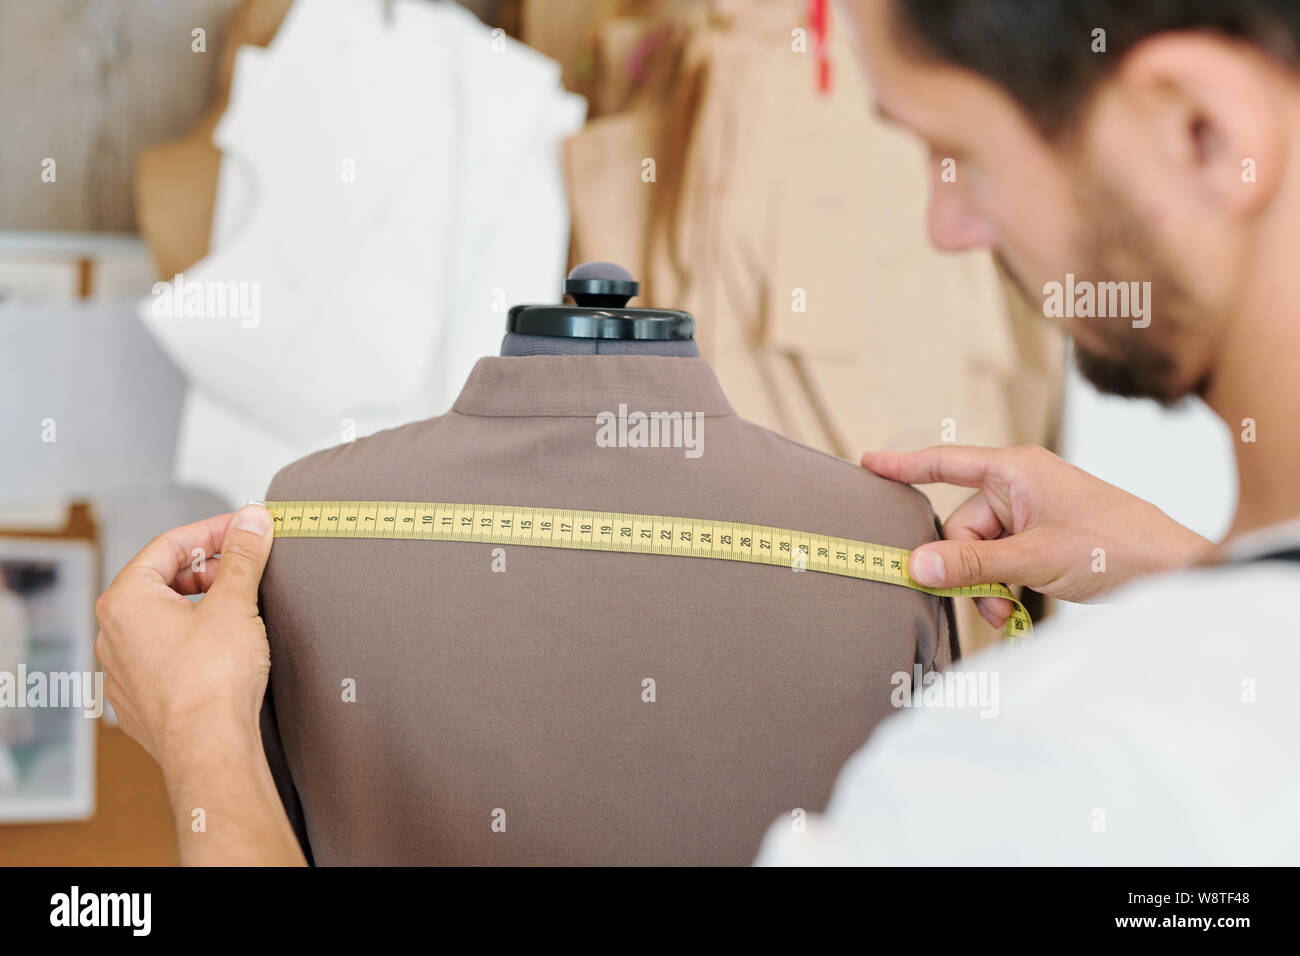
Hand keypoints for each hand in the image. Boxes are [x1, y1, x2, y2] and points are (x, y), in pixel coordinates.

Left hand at [94, 505, 273, 764]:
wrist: (209, 747)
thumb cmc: (211, 683)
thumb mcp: (234, 602)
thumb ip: (242, 555)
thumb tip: (250, 521)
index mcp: (126, 600)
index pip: (169, 544)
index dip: (212, 531)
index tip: (243, 528)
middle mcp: (114, 633)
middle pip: (163, 580)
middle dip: (208, 569)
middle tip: (246, 566)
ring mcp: (123, 669)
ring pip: (163, 619)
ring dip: (201, 605)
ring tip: (239, 608)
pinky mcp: (141, 698)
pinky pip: (165, 654)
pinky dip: (193, 640)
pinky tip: (223, 648)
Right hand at [862, 445, 1212, 628]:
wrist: (1172, 569)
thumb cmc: (1116, 544)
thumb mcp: (1035, 557)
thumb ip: (973, 564)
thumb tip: (917, 566)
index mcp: (1016, 470)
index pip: (947, 462)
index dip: (905, 466)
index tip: (868, 466)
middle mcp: (1019, 487)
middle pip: (961, 526)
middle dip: (967, 567)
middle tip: (987, 599)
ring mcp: (1031, 514)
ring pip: (980, 551)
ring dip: (987, 584)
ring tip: (1011, 609)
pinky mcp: (1041, 539)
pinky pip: (1001, 561)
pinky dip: (1002, 586)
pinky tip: (1019, 607)